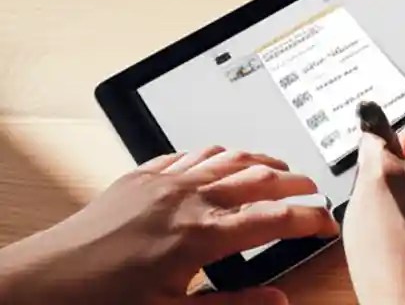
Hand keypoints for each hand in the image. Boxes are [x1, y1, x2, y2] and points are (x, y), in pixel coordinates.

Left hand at [0, 147, 338, 304]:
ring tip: (280, 168)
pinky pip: (190, 155)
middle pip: (259, 179)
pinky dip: (217, 154)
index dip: (310, 220)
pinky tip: (220, 160)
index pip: (275, 219)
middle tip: (316, 191)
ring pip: (228, 158)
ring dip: (261, 161)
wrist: (37, 287)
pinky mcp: (138, 178)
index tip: (327, 225)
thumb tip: (278, 302)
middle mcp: (187, 199)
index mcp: (201, 234)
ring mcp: (163, 183)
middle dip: (296, 183)